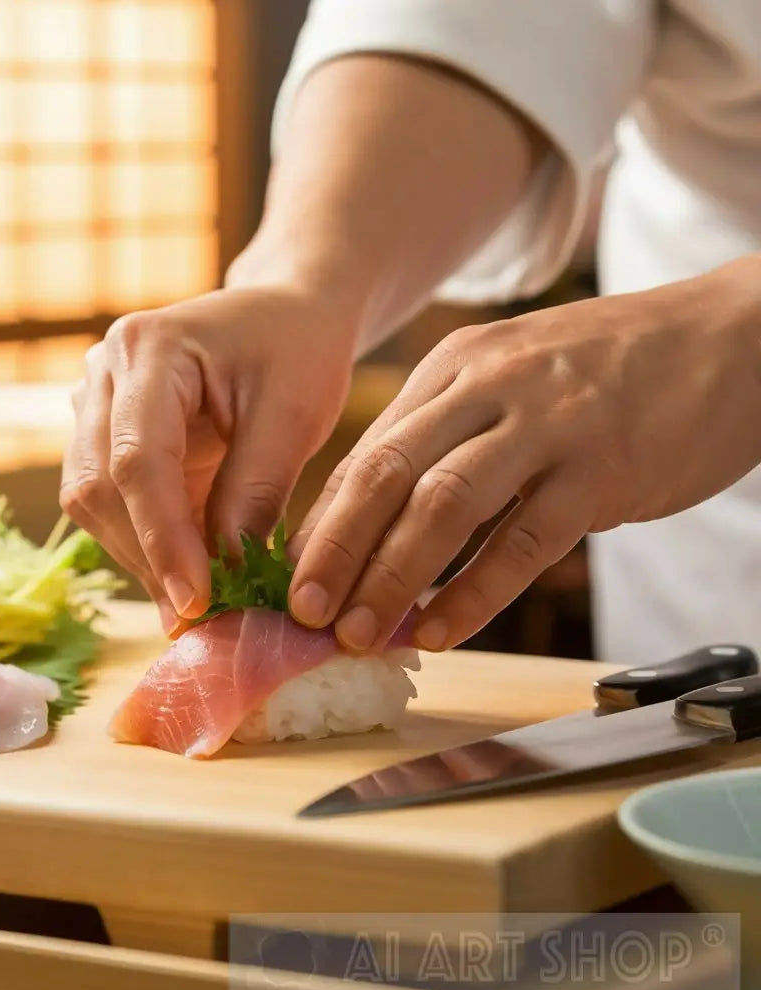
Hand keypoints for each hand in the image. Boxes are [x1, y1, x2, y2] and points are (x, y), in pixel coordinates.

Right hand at [60, 286, 355, 634]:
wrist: (284, 315)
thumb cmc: (297, 350)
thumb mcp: (294, 413)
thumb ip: (256, 488)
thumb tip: (225, 572)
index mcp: (149, 349)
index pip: (138, 459)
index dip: (164, 538)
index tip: (197, 602)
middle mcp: (104, 373)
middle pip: (101, 486)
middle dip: (150, 558)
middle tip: (202, 618)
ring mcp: (96, 403)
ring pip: (93, 502)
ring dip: (142, 558)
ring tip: (198, 604)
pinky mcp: (106, 435)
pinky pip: (109, 502)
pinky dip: (145, 543)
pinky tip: (186, 576)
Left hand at [287, 255, 760, 653]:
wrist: (727, 338)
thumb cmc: (604, 372)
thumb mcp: (508, 380)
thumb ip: (443, 438)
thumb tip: (374, 521)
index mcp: (453, 369)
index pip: (366, 452)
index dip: (323, 523)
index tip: (290, 579)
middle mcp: (488, 388)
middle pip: (385, 474)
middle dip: (335, 551)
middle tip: (303, 613)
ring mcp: (546, 427)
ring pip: (443, 506)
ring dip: (391, 577)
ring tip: (359, 633)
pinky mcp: (600, 470)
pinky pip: (523, 541)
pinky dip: (475, 593)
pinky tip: (441, 631)